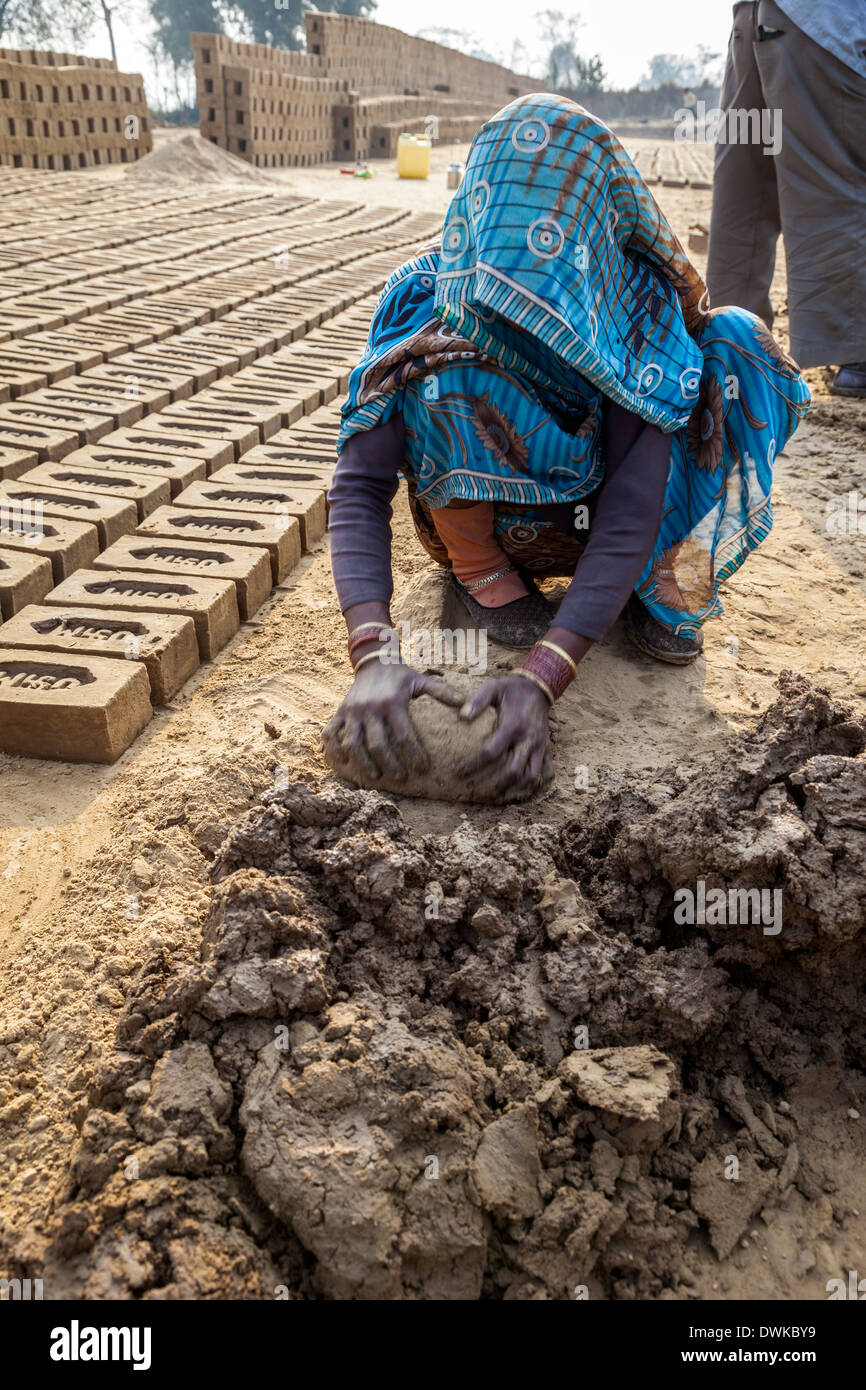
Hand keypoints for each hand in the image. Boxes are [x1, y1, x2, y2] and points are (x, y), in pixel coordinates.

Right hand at [323, 659, 461, 782]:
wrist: (373, 660)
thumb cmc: (400, 675)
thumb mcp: (421, 679)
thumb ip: (441, 692)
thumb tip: (465, 703)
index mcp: (392, 702)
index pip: (404, 735)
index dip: (414, 755)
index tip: (423, 769)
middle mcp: (370, 708)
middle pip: (378, 745)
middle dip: (390, 765)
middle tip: (401, 779)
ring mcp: (352, 711)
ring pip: (352, 743)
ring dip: (363, 763)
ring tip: (375, 776)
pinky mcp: (340, 712)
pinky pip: (331, 733)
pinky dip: (333, 749)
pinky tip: (342, 762)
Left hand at [460, 673, 551, 798]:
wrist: (540, 687)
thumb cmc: (512, 689)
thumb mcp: (493, 687)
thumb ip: (477, 700)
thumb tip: (462, 716)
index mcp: (513, 725)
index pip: (492, 752)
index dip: (474, 765)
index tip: (459, 772)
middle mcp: (528, 739)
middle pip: (514, 771)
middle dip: (496, 786)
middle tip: (478, 792)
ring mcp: (540, 745)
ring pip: (532, 776)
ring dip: (516, 788)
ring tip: (499, 796)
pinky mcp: (546, 748)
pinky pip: (546, 771)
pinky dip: (536, 784)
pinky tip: (522, 791)